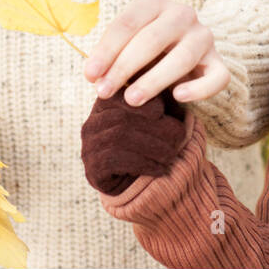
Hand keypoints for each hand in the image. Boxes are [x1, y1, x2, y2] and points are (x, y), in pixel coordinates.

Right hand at [81, 63, 188, 194]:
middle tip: (179, 136)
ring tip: (172, 153)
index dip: (141, 101)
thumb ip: (161, 100)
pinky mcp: (92, 170)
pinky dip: (143, 163)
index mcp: (106, 103)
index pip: (119, 94)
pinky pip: (115, 161)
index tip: (161, 111)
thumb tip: (171, 86)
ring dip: (152, 146)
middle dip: (154, 127)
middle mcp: (92, 124)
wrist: (138, 182)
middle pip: (121, 118)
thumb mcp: (160, 117)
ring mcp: (89, 147)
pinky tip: (160, 168)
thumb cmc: (152, 141)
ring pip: (119, 138)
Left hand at [83, 0, 229, 105]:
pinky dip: (199, 89)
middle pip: (152, 39)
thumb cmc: (146, 48)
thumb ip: (113, 54)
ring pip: (182, 58)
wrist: (185, 51)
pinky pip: (216, 77)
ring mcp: (204, 37)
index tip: (90, 75)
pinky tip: (178, 96)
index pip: (128, 23)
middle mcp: (183, 14)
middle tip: (104, 91)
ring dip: (154, 80)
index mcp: (156, 1)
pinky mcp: (219, 62)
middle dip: (124, 67)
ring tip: (131, 100)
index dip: (106, 50)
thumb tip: (96, 77)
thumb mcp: (128, 41)